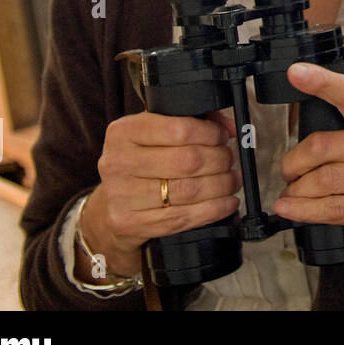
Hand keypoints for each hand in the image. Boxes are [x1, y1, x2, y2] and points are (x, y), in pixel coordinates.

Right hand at [85, 110, 240, 278]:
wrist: (112, 203)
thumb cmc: (142, 160)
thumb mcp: (157, 131)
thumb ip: (193, 121)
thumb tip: (230, 126)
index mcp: (124, 132)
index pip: (179, 129)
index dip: (210, 133)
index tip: (223, 137)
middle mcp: (118, 162)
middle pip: (188, 161)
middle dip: (220, 159)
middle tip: (229, 160)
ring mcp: (121, 196)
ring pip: (189, 191)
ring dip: (222, 185)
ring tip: (232, 180)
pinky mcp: (129, 223)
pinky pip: (183, 218)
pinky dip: (214, 209)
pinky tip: (227, 202)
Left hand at [272, 62, 343, 260]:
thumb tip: (304, 130)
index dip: (322, 82)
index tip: (295, 73)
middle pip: (320, 146)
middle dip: (292, 163)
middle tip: (289, 172)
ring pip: (320, 181)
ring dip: (296, 191)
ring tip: (293, 194)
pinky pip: (330, 208)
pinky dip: (302, 211)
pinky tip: (290, 209)